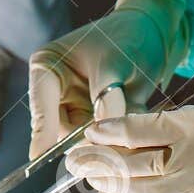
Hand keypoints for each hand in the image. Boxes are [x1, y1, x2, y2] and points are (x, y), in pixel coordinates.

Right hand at [27, 0, 188, 156]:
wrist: (154, 34)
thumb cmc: (129, 36)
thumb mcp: (115, 64)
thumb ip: (106, 99)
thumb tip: (103, 137)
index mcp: (48, 68)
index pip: (41, 104)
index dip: (42, 132)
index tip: (39, 159)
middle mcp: (56, 91)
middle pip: (60, 129)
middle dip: (85, 141)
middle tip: (108, 151)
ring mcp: (75, 107)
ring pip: (82, 140)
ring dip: (106, 143)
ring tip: (129, 132)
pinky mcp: (95, 120)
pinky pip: (103, 140)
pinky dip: (119, 140)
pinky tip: (136, 129)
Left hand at [64, 102, 193, 192]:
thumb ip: (162, 126)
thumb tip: (117, 136)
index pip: (137, 131)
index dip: (107, 133)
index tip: (88, 133)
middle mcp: (192, 164)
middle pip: (130, 166)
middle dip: (95, 162)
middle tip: (73, 159)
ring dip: (105, 184)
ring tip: (86, 176)